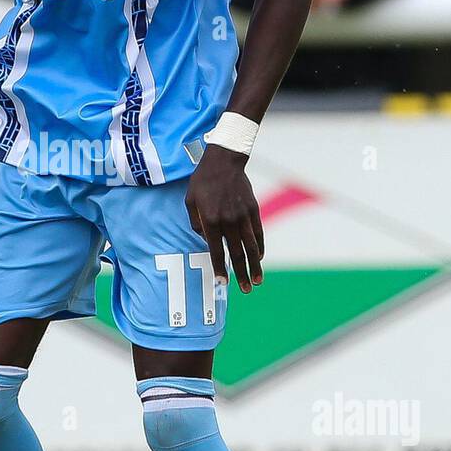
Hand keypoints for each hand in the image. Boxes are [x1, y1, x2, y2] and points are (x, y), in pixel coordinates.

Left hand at [185, 145, 263, 294]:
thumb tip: (204, 239)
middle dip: (241, 274)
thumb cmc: (202, 181)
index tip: (222, 284)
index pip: (216, 251)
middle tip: (246, 290)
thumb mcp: (190, 201)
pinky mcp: (253, 210)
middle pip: (236, 254)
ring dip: (255, 266)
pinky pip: (258, 233)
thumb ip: (196, 223)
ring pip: (251, 247)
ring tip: (257, 281)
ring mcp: (243, 216)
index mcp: (210, 221)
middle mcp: (228, 221)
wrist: (223, 161)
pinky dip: (260, 247)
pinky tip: (259, 258)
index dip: (220, 269)